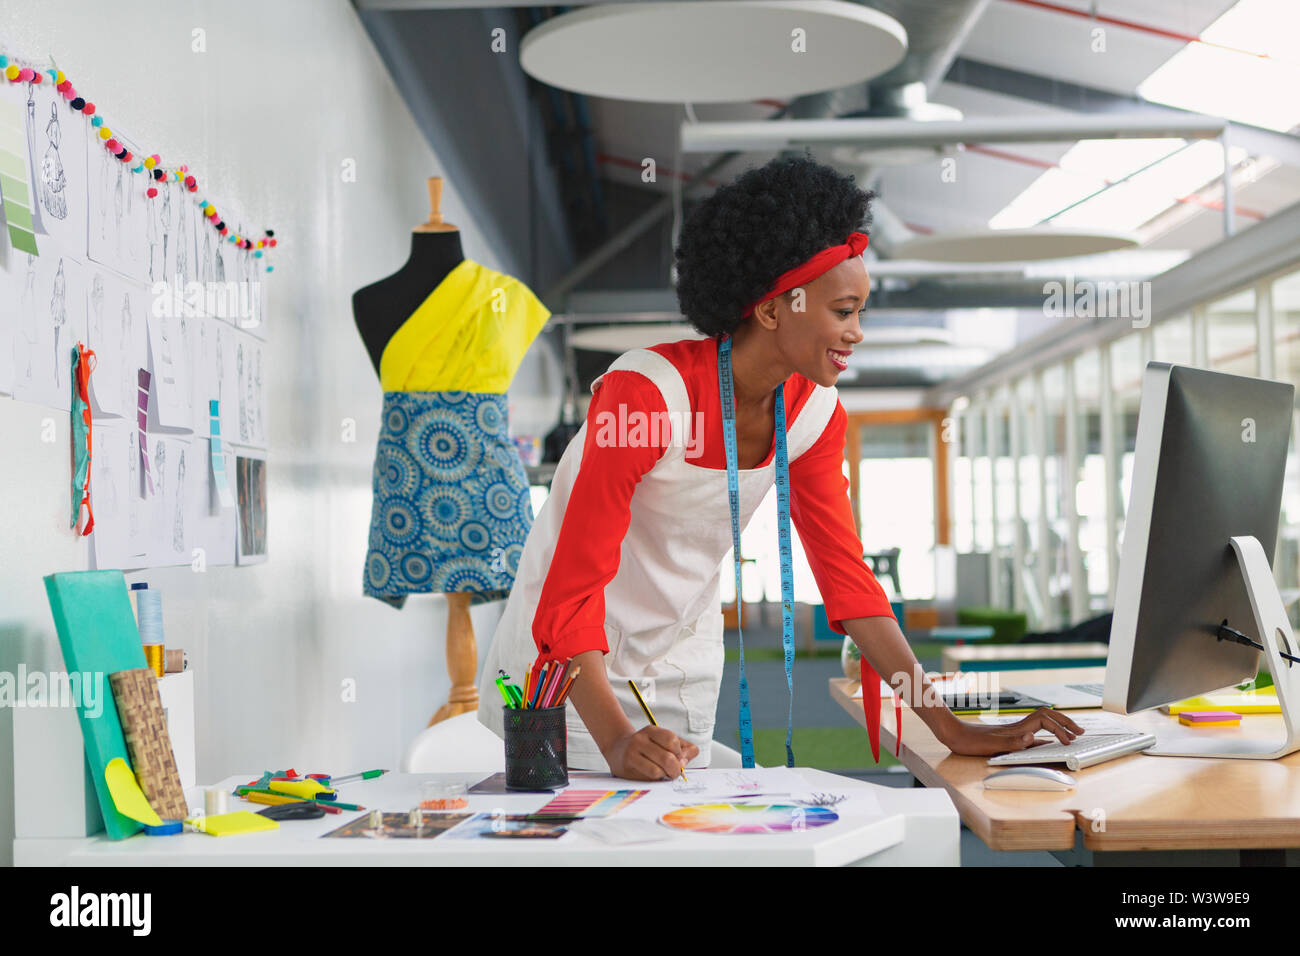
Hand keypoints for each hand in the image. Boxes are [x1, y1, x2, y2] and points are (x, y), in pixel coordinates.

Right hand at [604, 726, 699, 780]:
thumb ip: (683, 748)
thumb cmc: (648, 747)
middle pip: (667, 758)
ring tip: (664, 773)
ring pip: (657, 770)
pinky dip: (656, 779)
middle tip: (675, 772)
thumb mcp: (665, 741)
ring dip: (665, 775)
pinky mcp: (627, 768)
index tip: (680, 758)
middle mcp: (640, 739)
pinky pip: (648, 777)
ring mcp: (632, 753)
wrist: (618, 749)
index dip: (680, 753)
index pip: (672, 740)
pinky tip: (655, 776)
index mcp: (651, 730)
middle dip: (676, 769)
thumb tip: (685, 762)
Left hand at [940, 708, 1084, 757]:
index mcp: (1017, 729)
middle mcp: (1017, 727)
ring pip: (1041, 721)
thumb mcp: (990, 745)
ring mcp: (1013, 729)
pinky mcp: (1007, 734)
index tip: (1069, 740)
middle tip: (1080, 732)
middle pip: (1047, 717)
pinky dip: (1045, 732)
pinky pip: (1033, 729)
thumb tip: (1034, 737)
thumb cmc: (968, 741)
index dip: (1060, 729)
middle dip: (1065, 722)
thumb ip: (1013, 742)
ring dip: (1057, 725)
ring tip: (1070, 733)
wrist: (951, 733)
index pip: (1046, 722)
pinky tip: (1047, 740)